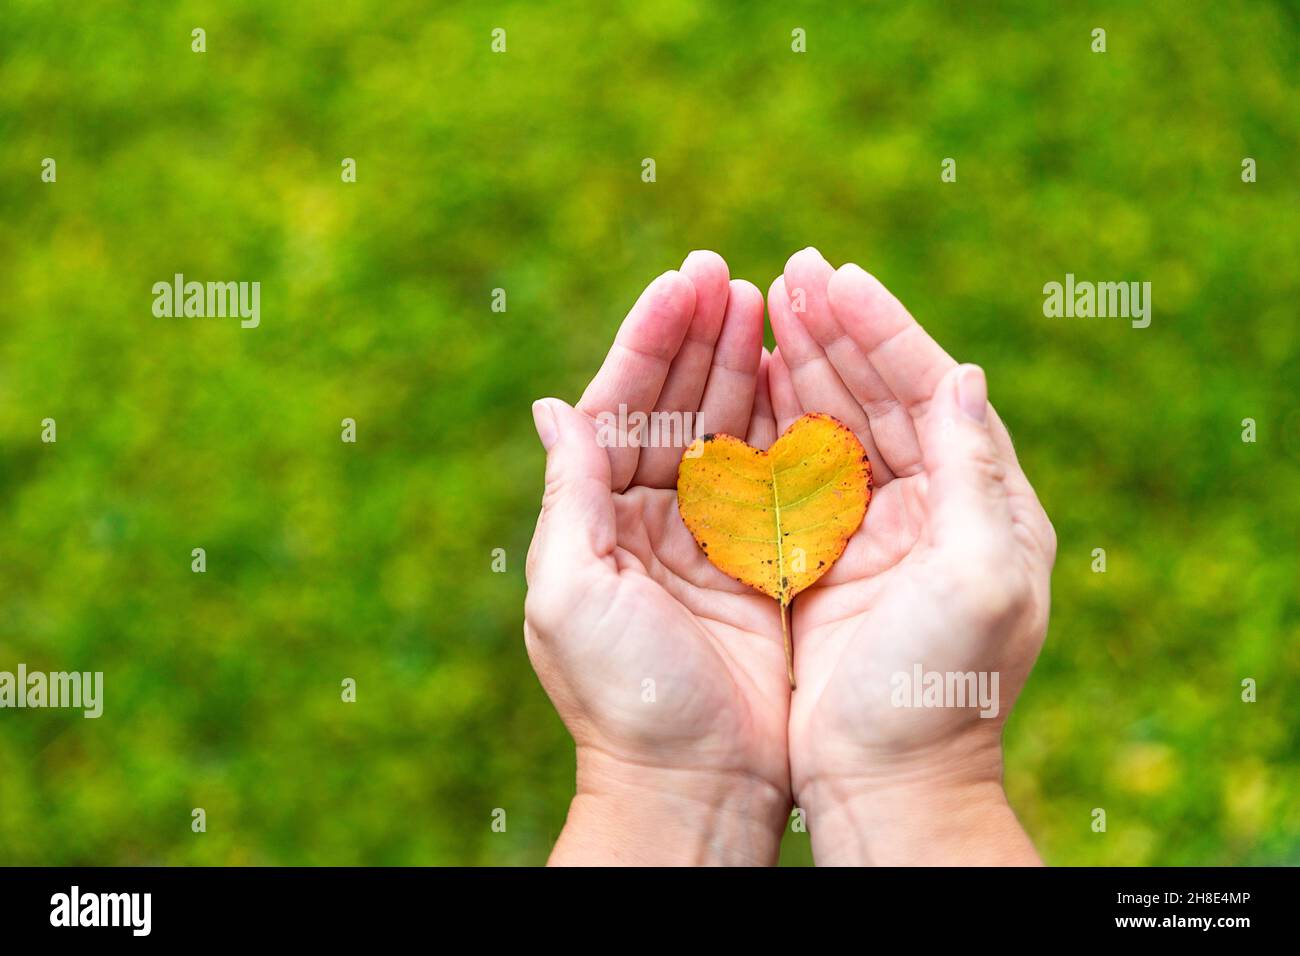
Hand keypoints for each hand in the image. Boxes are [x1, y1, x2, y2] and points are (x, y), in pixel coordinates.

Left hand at [525, 252, 791, 864]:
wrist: (693, 783)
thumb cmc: (621, 696)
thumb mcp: (571, 592)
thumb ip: (570, 496)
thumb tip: (554, 407)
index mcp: (597, 517)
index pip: (620, 406)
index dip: (648, 341)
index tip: (682, 283)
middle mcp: (650, 517)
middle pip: (673, 405)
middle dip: (696, 338)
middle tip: (726, 273)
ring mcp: (709, 536)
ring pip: (724, 429)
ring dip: (739, 365)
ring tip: (761, 302)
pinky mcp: (763, 562)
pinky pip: (774, 476)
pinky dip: (783, 424)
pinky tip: (796, 374)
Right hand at [767, 248, 1056, 864]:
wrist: (890, 781)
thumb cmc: (942, 689)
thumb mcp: (982, 579)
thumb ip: (977, 473)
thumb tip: (966, 374)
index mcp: (978, 502)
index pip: (929, 390)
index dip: (882, 330)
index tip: (835, 277)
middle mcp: (930, 506)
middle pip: (878, 395)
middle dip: (835, 332)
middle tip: (789, 271)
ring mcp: (874, 531)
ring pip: (834, 424)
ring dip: (802, 364)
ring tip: (763, 305)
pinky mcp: (825, 559)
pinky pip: (796, 471)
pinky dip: (774, 423)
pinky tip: (748, 384)